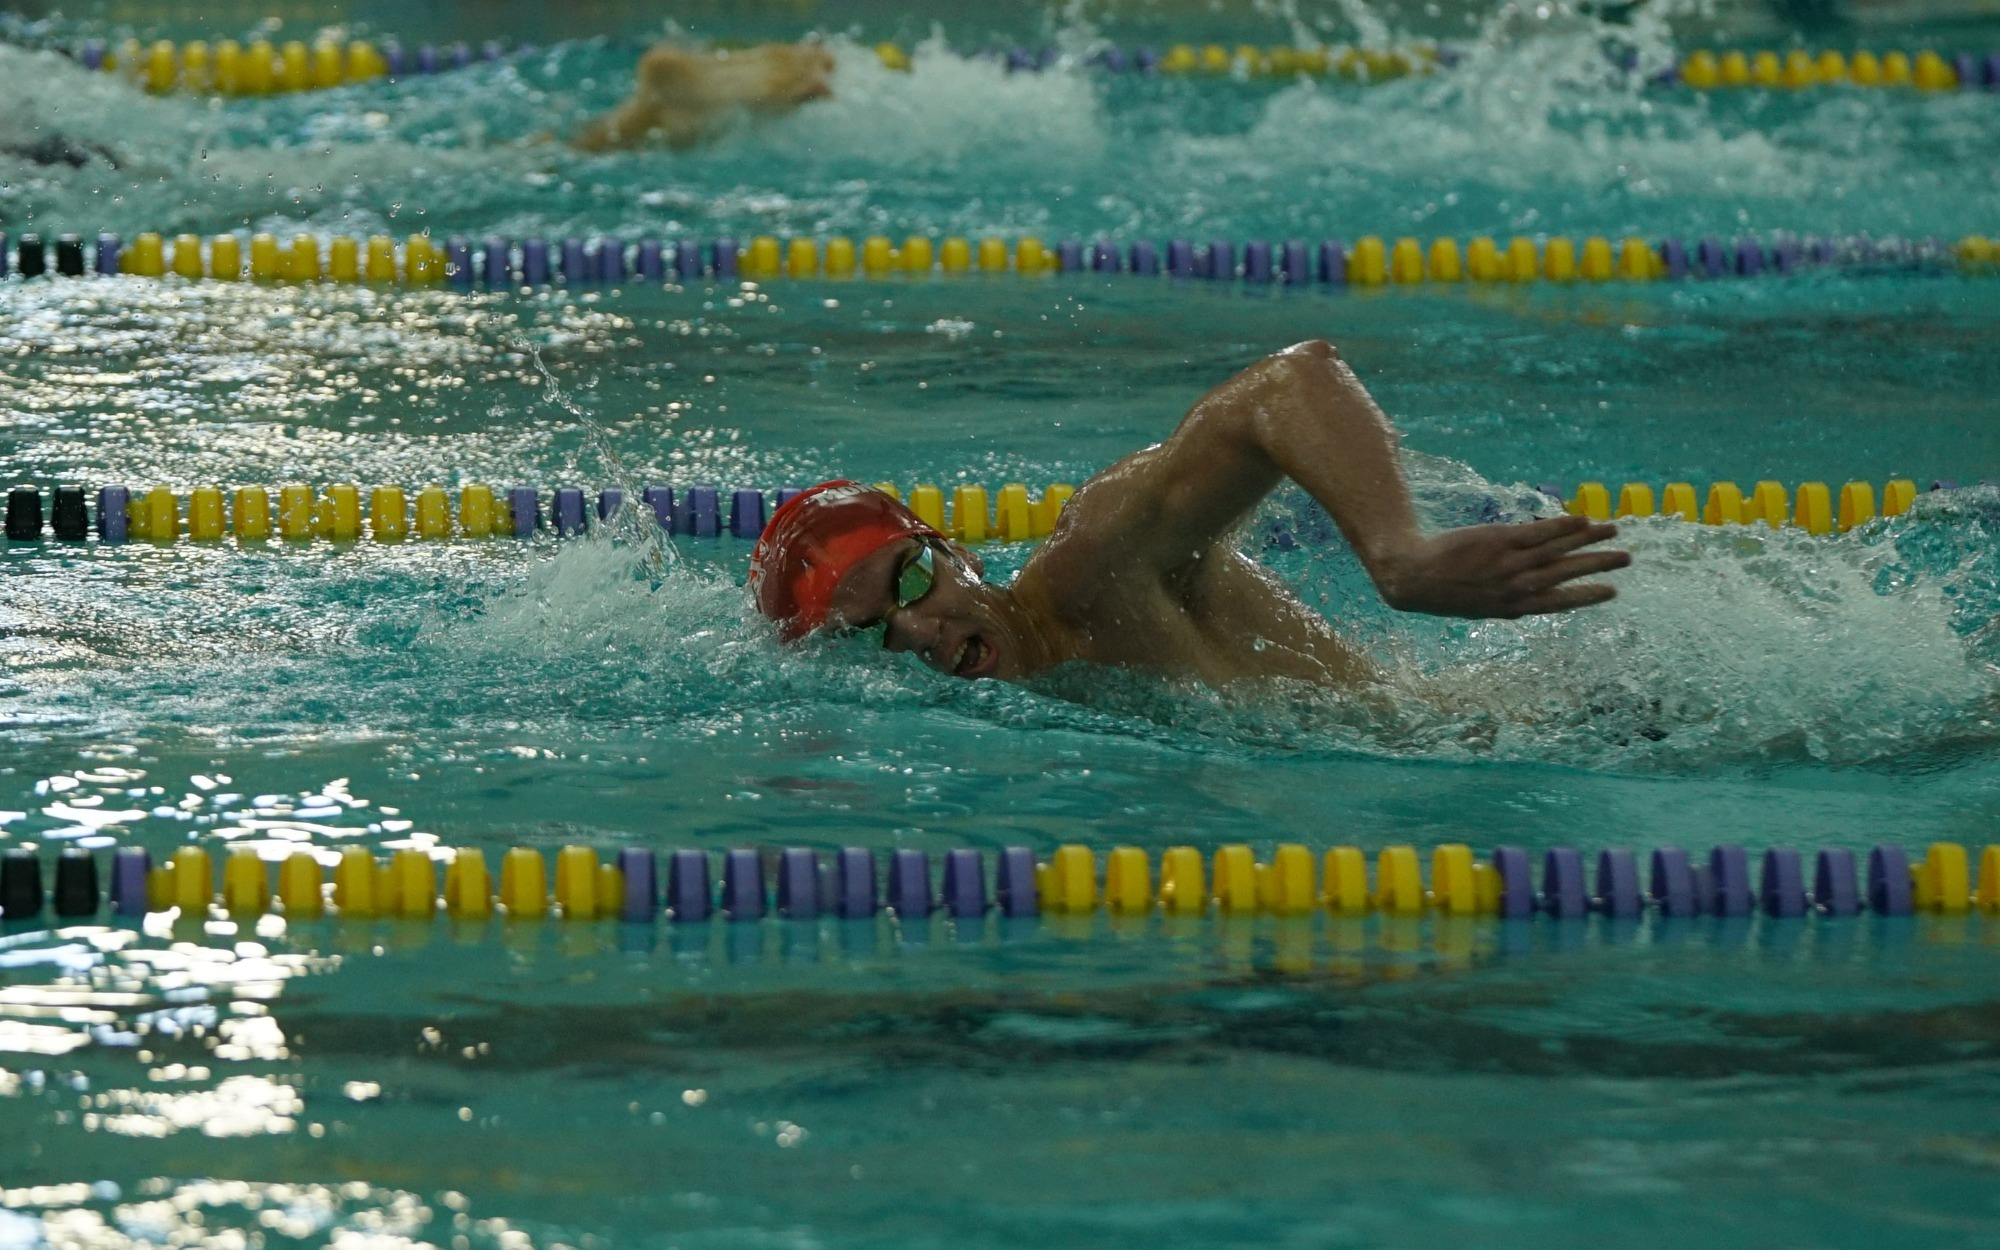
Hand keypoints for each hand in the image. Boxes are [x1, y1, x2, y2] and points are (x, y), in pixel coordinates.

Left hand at [1372, 515, 1629, 619]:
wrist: (1413, 577)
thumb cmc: (1445, 593)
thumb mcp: (1481, 607)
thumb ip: (1510, 601)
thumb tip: (1536, 595)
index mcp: (1514, 608)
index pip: (1559, 602)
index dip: (1587, 596)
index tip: (1612, 592)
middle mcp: (1517, 587)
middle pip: (1567, 573)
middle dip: (1598, 565)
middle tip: (1626, 559)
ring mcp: (1511, 563)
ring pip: (1559, 550)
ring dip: (1589, 539)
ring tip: (1613, 531)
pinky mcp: (1501, 540)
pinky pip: (1539, 532)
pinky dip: (1562, 526)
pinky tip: (1581, 519)